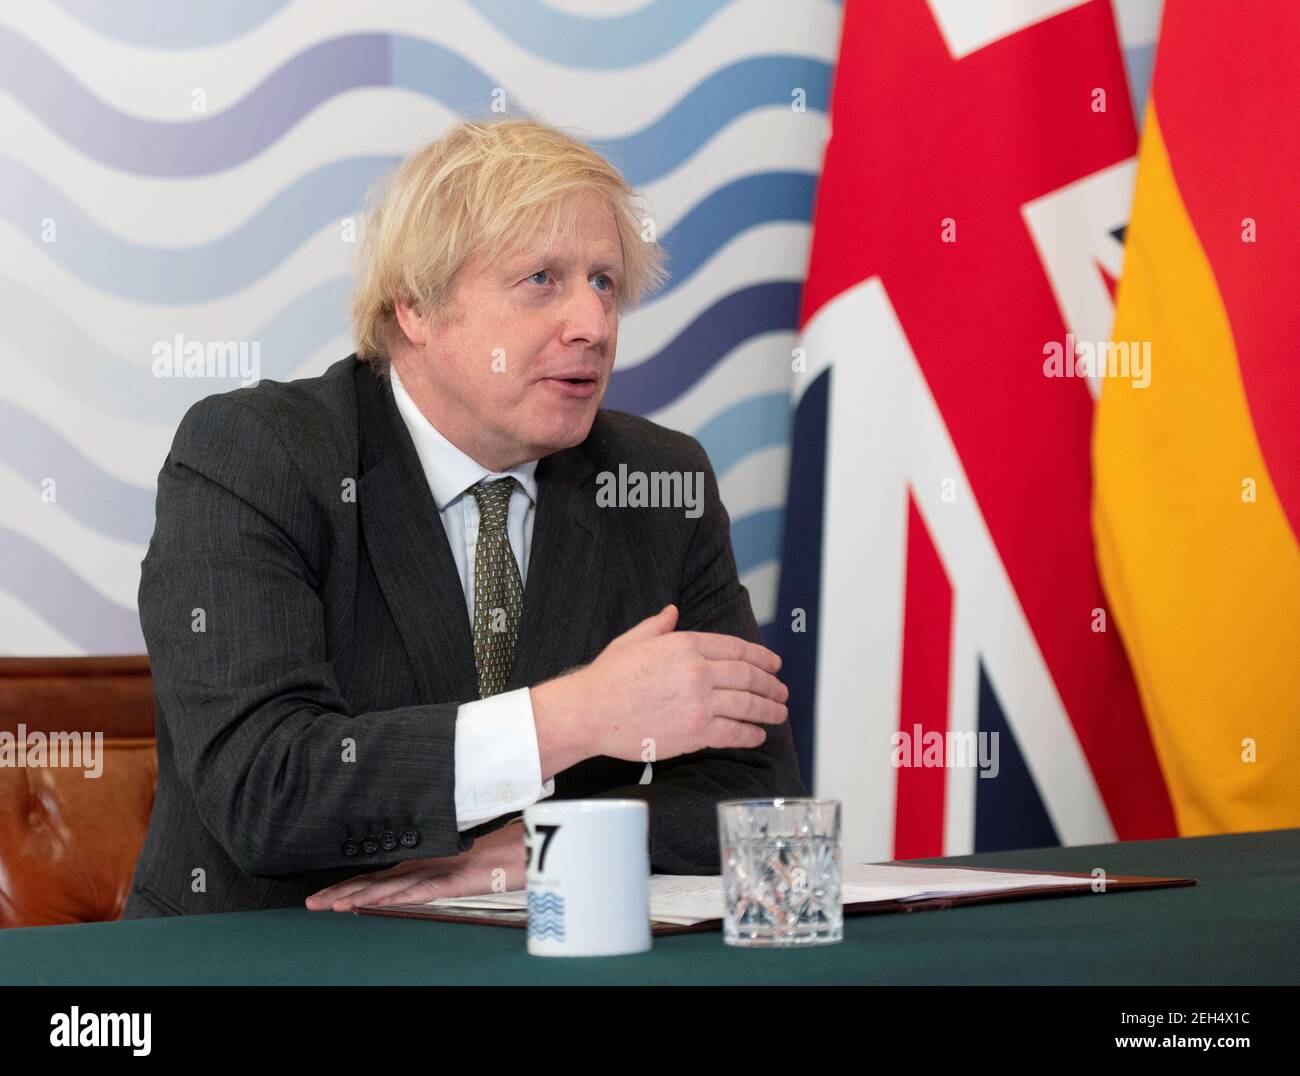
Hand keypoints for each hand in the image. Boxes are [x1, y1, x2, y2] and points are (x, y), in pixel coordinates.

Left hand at [305, 820, 525, 911]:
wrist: (514, 852)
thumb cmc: (483, 862)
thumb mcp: (447, 869)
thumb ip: (424, 875)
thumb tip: (400, 886)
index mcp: (414, 865)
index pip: (372, 877)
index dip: (344, 886)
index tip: (320, 896)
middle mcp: (417, 867)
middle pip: (372, 882)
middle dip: (340, 893)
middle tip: (311, 904)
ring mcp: (432, 873)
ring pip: (390, 886)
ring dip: (360, 896)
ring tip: (335, 906)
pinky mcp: (448, 881)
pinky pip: (419, 890)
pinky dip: (397, 896)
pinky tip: (378, 902)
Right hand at [532, 604, 787, 767]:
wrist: (590, 712)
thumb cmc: (607, 678)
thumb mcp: (633, 641)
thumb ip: (659, 625)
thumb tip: (673, 611)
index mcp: (685, 644)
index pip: (737, 648)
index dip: (761, 657)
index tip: (774, 664)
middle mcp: (698, 671)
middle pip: (748, 676)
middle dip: (771, 684)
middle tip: (782, 691)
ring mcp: (700, 703)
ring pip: (748, 705)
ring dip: (769, 710)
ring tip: (779, 712)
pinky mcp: (696, 732)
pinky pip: (734, 733)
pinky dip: (751, 734)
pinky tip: (758, 735)